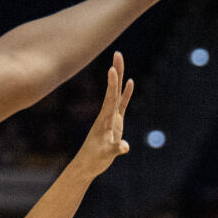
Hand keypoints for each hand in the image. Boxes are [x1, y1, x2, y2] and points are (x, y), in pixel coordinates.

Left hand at [71, 53, 133, 177]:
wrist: (87, 164)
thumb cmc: (95, 159)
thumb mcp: (106, 155)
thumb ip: (116, 149)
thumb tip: (124, 147)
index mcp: (105, 119)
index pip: (110, 98)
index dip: (112, 84)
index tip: (112, 69)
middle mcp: (107, 114)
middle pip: (113, 89)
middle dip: (116, 71)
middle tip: (117, 53)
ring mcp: (111, 116)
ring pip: (117, 92)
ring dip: (120, 76)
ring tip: (120, 60)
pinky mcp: (115, 122)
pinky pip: (122, 104)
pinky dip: (126, 93)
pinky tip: (130, 82)